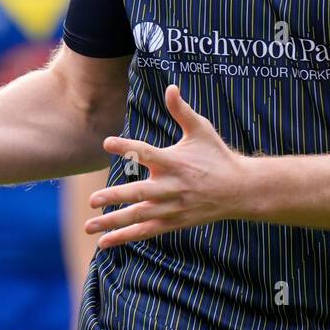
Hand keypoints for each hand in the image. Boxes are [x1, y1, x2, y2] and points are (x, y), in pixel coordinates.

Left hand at [84, 84, 250, 247]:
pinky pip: (147, 232)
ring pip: (140, 216)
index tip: (107, 143)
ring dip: (114, 222)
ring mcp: (173, 207)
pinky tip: (105, 242)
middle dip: (116, 197)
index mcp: (176, 162)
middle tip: (93, 199)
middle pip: (141, 193)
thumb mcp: (202, 130)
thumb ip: (182, 111)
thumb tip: (170, 87)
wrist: (240, 190)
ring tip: (89, 225)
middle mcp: (173, 187)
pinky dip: (127, 237)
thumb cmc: (217, 156)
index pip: (147, 153)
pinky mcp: (175, 222)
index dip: (127, 147)